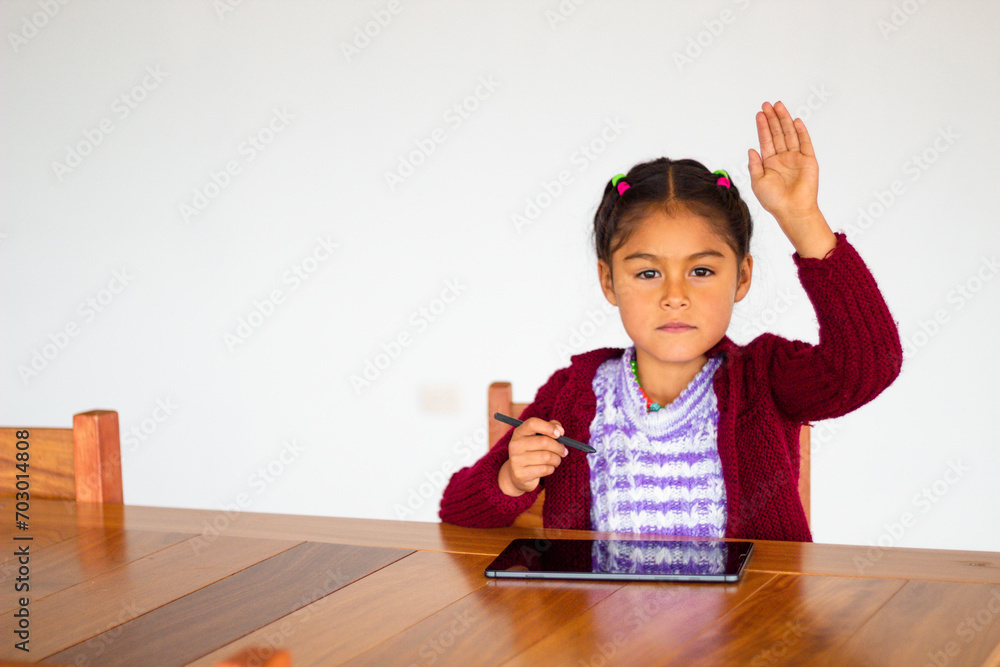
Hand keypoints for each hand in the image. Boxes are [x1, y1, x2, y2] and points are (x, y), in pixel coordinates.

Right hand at [498, 417, 568, 495]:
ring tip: (556, 460)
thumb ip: (550, 427)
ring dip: (557, 459)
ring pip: (547, 457)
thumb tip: (560, 430)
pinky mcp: (521, 474)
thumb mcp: (539, 437)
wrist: (519, 475)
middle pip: (544, 442)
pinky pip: (544, 469)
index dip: (548, 427)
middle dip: (559, 447)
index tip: (559, 434)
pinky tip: (548, 468)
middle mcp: (515, 445)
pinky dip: (551, 469)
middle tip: (564, 451)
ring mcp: (516, 460)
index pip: (533, 423)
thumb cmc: (533, 451)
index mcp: (519, 432)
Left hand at [748, 101, 821, 224]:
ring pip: (790, 134)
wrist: (792, 210)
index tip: (760, 114)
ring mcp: (796, 158)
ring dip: (784, 120)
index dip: (762, 126)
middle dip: (773, 118)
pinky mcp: (808, 160)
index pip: (765, 140)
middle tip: (768, 104)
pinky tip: (795, 121)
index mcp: (770, 163)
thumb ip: (754, 165)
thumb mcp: (757, 182)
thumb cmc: (773, 201)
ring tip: (779, 106)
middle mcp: (783, 158)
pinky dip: (801, 131)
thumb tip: (751, 149)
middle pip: (777, 133)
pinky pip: (805, 142)